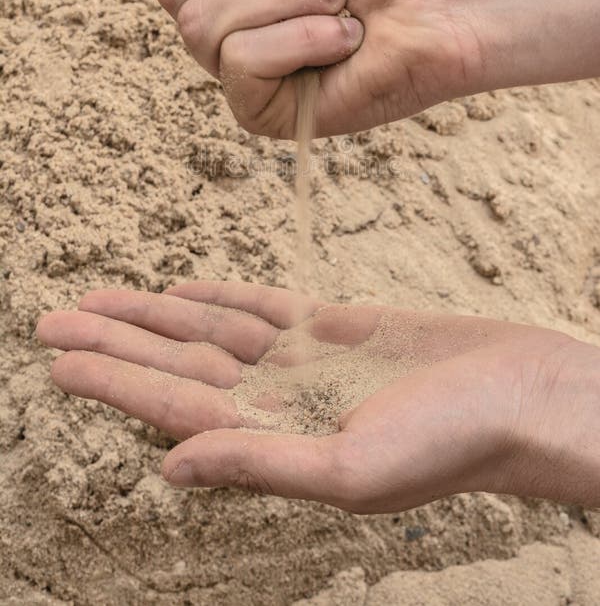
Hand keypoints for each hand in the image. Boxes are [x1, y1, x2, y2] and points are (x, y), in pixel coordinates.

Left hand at [37, 281, 599, 511]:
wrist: (518, 393)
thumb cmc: (451, 443)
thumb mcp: (352, 469)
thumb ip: (258, 463)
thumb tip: (169, 468)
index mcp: (276, 438)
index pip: (173, 405)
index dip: (113, 381)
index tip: (59, 358)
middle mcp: (279, 399)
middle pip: (177, 364)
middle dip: (115, 343)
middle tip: (51, 320)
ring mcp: (304, 360)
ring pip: (209, 331)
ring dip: (154, 315)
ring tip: (101, 300)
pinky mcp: (334, 327)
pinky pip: (261, 308)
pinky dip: (219, 298)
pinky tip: (183, 290)